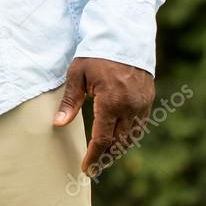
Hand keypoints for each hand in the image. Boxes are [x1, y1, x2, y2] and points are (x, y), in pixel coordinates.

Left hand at [54, 57, 154, 175]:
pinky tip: (119, 140)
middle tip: (93, 169)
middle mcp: (130, 107)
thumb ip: (69, 101)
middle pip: (118, 142)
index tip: (86, 168)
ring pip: (131, 136)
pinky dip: (129, 136)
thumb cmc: (96, 54)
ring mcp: (142, 104)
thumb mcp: (77, 75)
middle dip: (106, 157)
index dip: (94, 156)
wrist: (124, 37)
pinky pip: (140, 125)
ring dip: (118, 149)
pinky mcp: (148, 99)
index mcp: (111, 102)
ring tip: (104, 158)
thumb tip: (58, 124)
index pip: (103, 138)